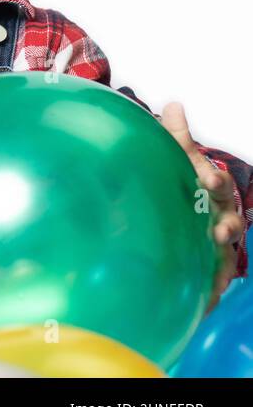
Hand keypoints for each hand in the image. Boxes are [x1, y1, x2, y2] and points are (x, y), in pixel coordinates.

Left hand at [160, 102, 242, 308]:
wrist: (183, 209)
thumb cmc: (183, 180)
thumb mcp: (178, 157)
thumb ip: (177, 137)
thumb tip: (175, 105)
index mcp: (214, 188)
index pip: (218, 183)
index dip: (214, 180)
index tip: (206, 179)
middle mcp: (222, 215)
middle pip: (230, 221)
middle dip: (227, 225)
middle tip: (218, 230)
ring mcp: (219, 241)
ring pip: (227, 252)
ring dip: (223, 259)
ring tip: (214, 270)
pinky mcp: (211, 264)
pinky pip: (214, 278)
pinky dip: (211, 289)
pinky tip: (203, 301)